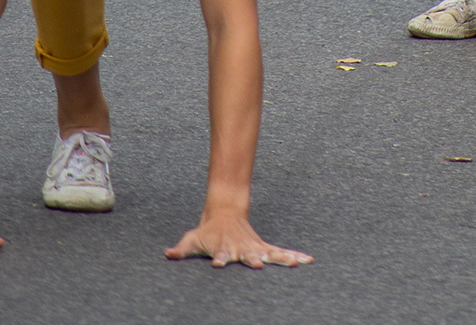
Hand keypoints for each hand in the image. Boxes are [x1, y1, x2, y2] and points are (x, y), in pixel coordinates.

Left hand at [166, 210, 311, 269]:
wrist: (225, 211)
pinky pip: (280, 253)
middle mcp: (240, 248)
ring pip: (270, 253)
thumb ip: (182, 248)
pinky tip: (307, 260)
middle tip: (258, 265)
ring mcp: (253, 247)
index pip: (220, 254)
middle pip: (247, 254)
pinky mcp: (262, 248)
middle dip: (252, 259)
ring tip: (295, 264)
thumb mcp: (193, 239)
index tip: (218, 264)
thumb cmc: (207, 231)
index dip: (219, 259)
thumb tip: (168, 254)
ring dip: (282, 258)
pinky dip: (293, 256)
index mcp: (223, 248)